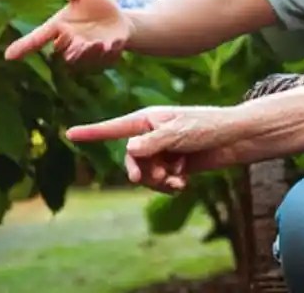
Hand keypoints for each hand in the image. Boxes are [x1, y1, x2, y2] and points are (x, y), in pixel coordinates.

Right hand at [4, 0, 132, 65]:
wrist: (121, 18)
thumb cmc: (97, 4)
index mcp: (60, 26)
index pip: (38, 37)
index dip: (23, 46)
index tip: (8, 56)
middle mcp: (70, 42)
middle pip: (62, 50)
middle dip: (67, 46)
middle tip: (72, 36)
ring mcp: (87, 52)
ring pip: (80, 58)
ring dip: (87, 52)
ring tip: (97, 43)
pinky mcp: (104, 57)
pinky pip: (101, 59)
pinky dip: (106, 52)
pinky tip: (112, 43)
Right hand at [67, 106, 249, 192]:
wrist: (233, 139)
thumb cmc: (206, 127)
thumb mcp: (178, 133)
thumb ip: (152, 143)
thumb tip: (128, 151)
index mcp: (147, 120)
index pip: (114, 128)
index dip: (92, 132)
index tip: (69, 133)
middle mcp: (151, 135)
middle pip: (130, 159)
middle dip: (143, 171)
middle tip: (160, 177)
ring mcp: (162, 151)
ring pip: (145, 174)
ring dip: (159, 180)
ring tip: (178, 178)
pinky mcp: (173, 165)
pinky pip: (160, 181)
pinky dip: (170, 184)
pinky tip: (184, 182)